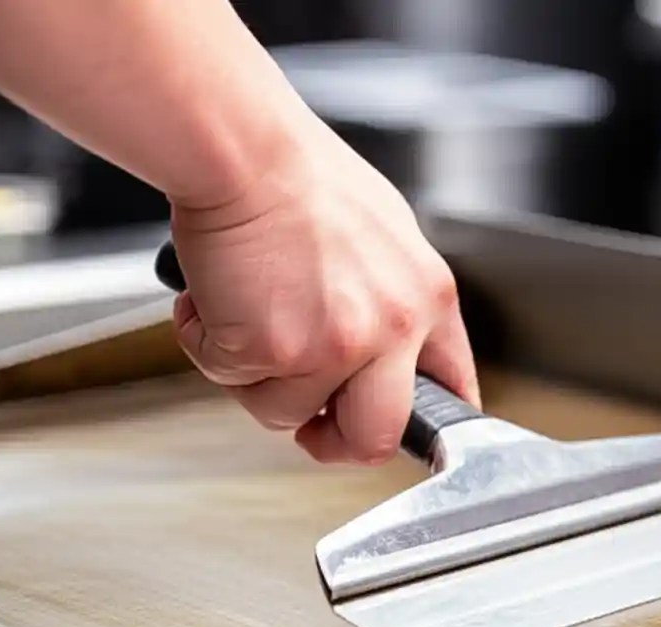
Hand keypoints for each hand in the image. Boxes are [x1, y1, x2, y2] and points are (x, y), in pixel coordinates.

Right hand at [168, 120, 480, 464]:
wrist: (246, 150)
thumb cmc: (302, 179)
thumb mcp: (387, 238)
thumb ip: (395, 302)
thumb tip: (391, 353)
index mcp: (428, 299)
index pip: (451, 387)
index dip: (421, 423)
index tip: (403, 435)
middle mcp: (393, 328)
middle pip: (375, 437)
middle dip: (335, 442)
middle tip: (309, 424)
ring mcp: (336, 345)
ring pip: (286, 413)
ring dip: (253, 376)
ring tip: (244, 311)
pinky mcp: (274, 349)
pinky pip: (232, 382)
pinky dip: (210, 347)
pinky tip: (215, 297)